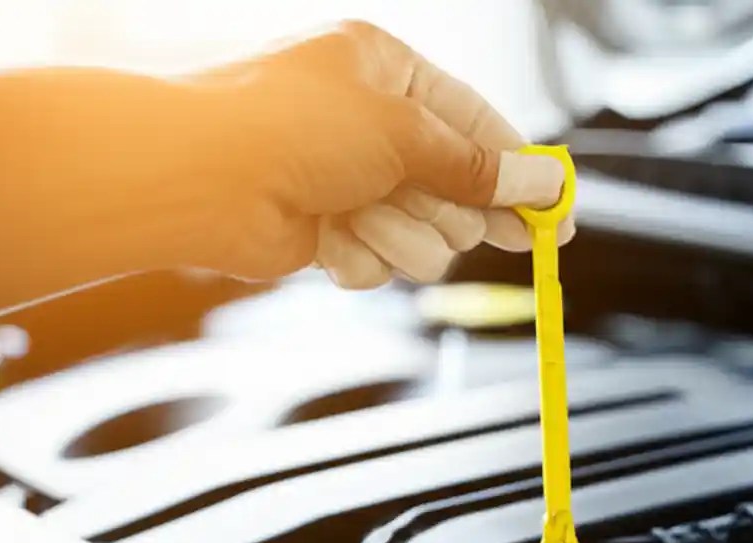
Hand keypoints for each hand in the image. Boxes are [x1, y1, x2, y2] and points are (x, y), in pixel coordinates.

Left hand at [194, 21, 574, 288]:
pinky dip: (360, 257)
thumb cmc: (286, 127)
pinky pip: (380, 261)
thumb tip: (543, 180)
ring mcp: (347, 179)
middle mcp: (368, 122)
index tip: (560, 216)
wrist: (191, 181)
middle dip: (458, 211)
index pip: (477, 122)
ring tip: (363, 219)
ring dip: (402, 236)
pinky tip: (327, 240)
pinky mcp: (327, 230)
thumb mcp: (402, 134)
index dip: (522, 171)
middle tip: (505, 239)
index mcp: (387, 71)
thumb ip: (477, 167)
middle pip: (456, 186)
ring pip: (423, 234)